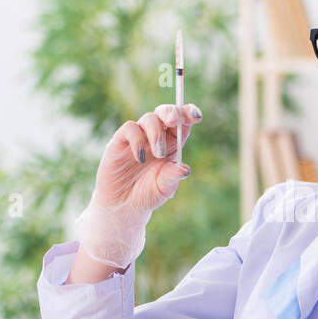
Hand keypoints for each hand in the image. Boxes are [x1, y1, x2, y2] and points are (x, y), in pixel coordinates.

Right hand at [73, 102, 202, 268]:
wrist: (123, 206)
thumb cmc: (147, 195)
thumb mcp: (164, 188)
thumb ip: (172, 176)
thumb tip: (185, 170)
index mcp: (173, 144)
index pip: (183, 122)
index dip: (189, 114)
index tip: (196, 117)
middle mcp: (157, 137)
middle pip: (166, 113)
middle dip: (172, 113)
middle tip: (173, 121)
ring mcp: (139, 137)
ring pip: (149, 119)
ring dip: (156, 133)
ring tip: (158, 154)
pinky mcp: (121, 141)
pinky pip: (130, 129)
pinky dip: (137, 140)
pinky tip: (140, 157)